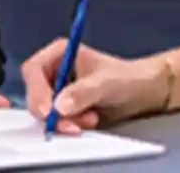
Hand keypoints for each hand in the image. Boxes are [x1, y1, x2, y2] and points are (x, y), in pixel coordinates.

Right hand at [21, 38, 168, 134]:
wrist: (145, 92)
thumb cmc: (128, 77)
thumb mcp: (105, 83)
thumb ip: (82, 92)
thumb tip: (59, 106)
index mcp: (60, 53)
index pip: (34, 70)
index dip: (36, 91)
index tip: (47, 111)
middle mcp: (56, 71)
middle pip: (37, 94)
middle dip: (52, 112)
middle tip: (70, 124)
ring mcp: (60, 91)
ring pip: (47, 111)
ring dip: (65, 120)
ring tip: (90, 118)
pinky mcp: (67, 108)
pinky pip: (58, 121)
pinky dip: (70, 125)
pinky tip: (90, 121)